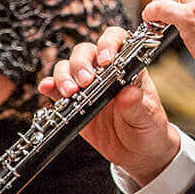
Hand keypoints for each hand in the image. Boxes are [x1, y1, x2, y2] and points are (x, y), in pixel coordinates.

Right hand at [38, 26, 181, 182]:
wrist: (137, 153)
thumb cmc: (148, 128)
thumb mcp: (148, 117)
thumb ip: (137, 105)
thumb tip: (128, 92)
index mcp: (128, 67)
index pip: (117, 40)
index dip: (109, 44)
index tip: (106, 60)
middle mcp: (105, 72)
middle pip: (86, 52)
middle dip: (81, 63)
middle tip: (85, 82)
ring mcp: (87, 86)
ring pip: (68, 67)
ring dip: (64, 75)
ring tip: (69, 92)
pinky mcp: (73, 102)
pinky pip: (56, 89)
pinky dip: (49, 86)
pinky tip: (46, 89)